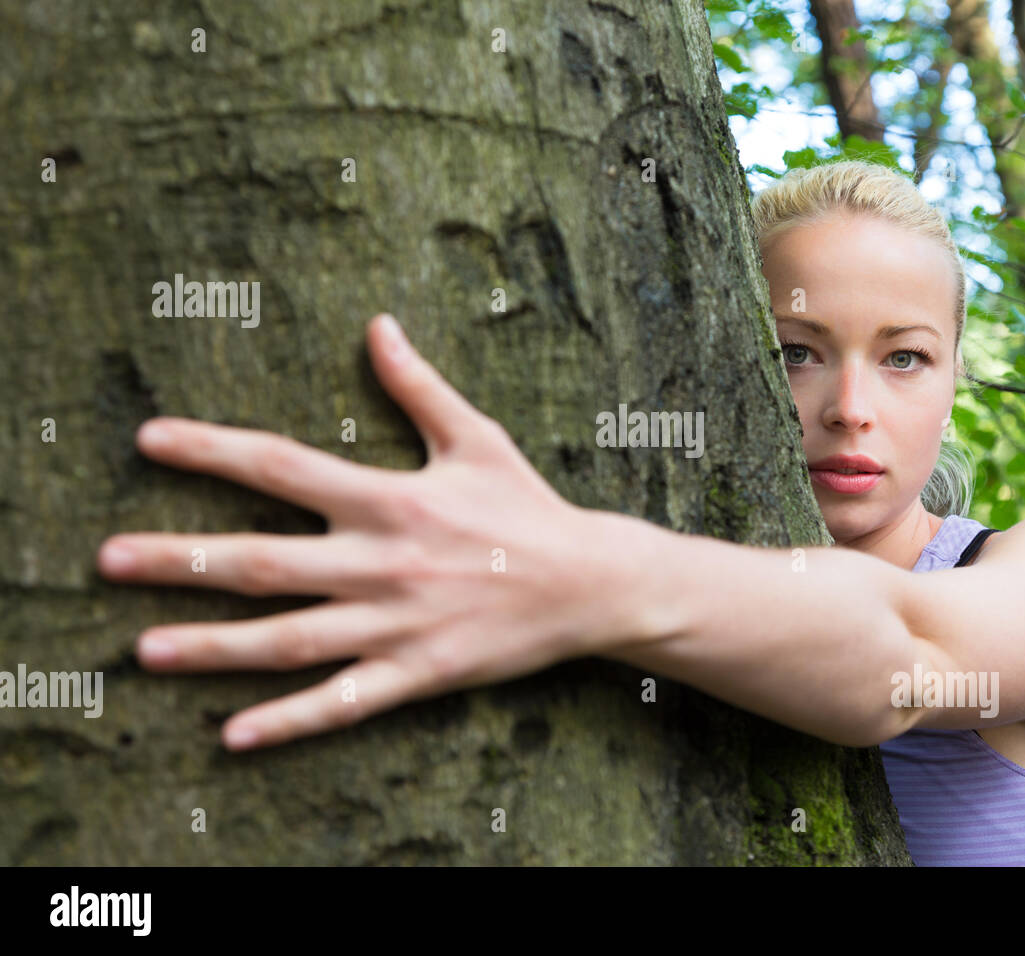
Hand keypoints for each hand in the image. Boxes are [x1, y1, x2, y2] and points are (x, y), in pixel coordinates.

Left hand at [97, 314, 614, 751]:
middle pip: (262, 561)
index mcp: (391, 497)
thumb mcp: (477, 437)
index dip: (212, 451)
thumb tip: (378, 326)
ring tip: (143, 651)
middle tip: (107, 560)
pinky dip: (290, 720)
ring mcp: (396, 624)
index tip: (149, 441)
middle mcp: (382, 561)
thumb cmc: (528, 506)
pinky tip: (233, 734)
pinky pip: (343, 703)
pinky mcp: (416, 673)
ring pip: (289, 638)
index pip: (284, 466)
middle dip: (180, 559)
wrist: (589, 583)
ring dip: (213, 647)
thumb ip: (419, 387)